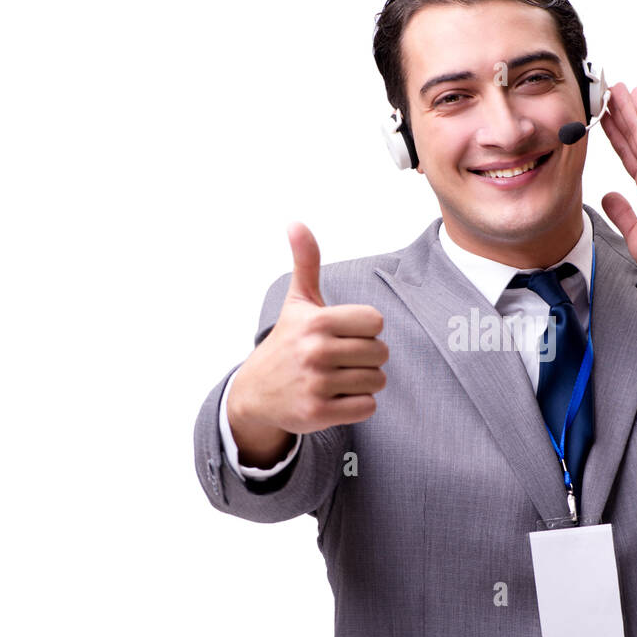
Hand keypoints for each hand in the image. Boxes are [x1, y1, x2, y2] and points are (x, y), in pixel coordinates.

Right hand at [228, 223, 387, 443]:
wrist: (255, 393)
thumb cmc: (287, 342)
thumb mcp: (297, 302)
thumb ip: (306, 263)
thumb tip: (296, 223)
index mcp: (317, 321)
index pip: (376, 322)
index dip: (365, 329)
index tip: (344, 333)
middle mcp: (316, 351)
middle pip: (381, 352)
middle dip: (367, 356)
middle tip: (342, 359)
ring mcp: (317, 384)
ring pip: (377, 380)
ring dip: (364, 381)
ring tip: (339, 378)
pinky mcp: (318, 413)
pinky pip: (367, 406)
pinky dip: (359, 404)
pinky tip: (337, 398)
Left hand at [599, 83, 636, 276]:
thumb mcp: (632, 229)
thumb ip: (620, 211)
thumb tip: (607, 196)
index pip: (627, 155)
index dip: (616, 136)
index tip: (605, 120)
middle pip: (633, 137)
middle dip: (621, 115)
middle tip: (609, 94)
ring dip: (629, 107)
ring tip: (618, 88)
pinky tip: (636, 97)